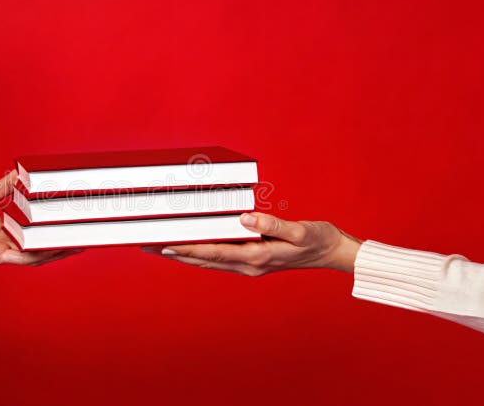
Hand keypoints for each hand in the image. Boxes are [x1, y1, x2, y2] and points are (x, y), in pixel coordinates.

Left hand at [0, 171, 81, 264]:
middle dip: (64, 241)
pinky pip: (22, 258)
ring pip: (37, 253)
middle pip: (43, 243)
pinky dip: (37, 255)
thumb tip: (21, 172)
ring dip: (56, 250)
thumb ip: (5, 186)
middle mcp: (11, 240)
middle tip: (85, 235)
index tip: (74, 218)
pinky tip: (51, 250)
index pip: (38, 228)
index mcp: (10, 226)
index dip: (56, 226)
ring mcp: (6, 249)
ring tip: (76, 245)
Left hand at [141, 212, 360, 275]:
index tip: (163, 245)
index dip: (187, 249)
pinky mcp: (253, 260)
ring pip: (209, 261)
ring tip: (161, 248)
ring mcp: (250, 265)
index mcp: (257, 257)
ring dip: (185, 255)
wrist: (334, 253)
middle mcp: (249, 265)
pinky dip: (201, 254)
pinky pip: (220, 258)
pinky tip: (192, 248)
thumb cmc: (318, 239)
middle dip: (176, 254)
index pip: (213, 253)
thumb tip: (244, 218)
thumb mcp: (300, 230)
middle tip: (148, 247)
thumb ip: (272, 224)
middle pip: (204, 260)